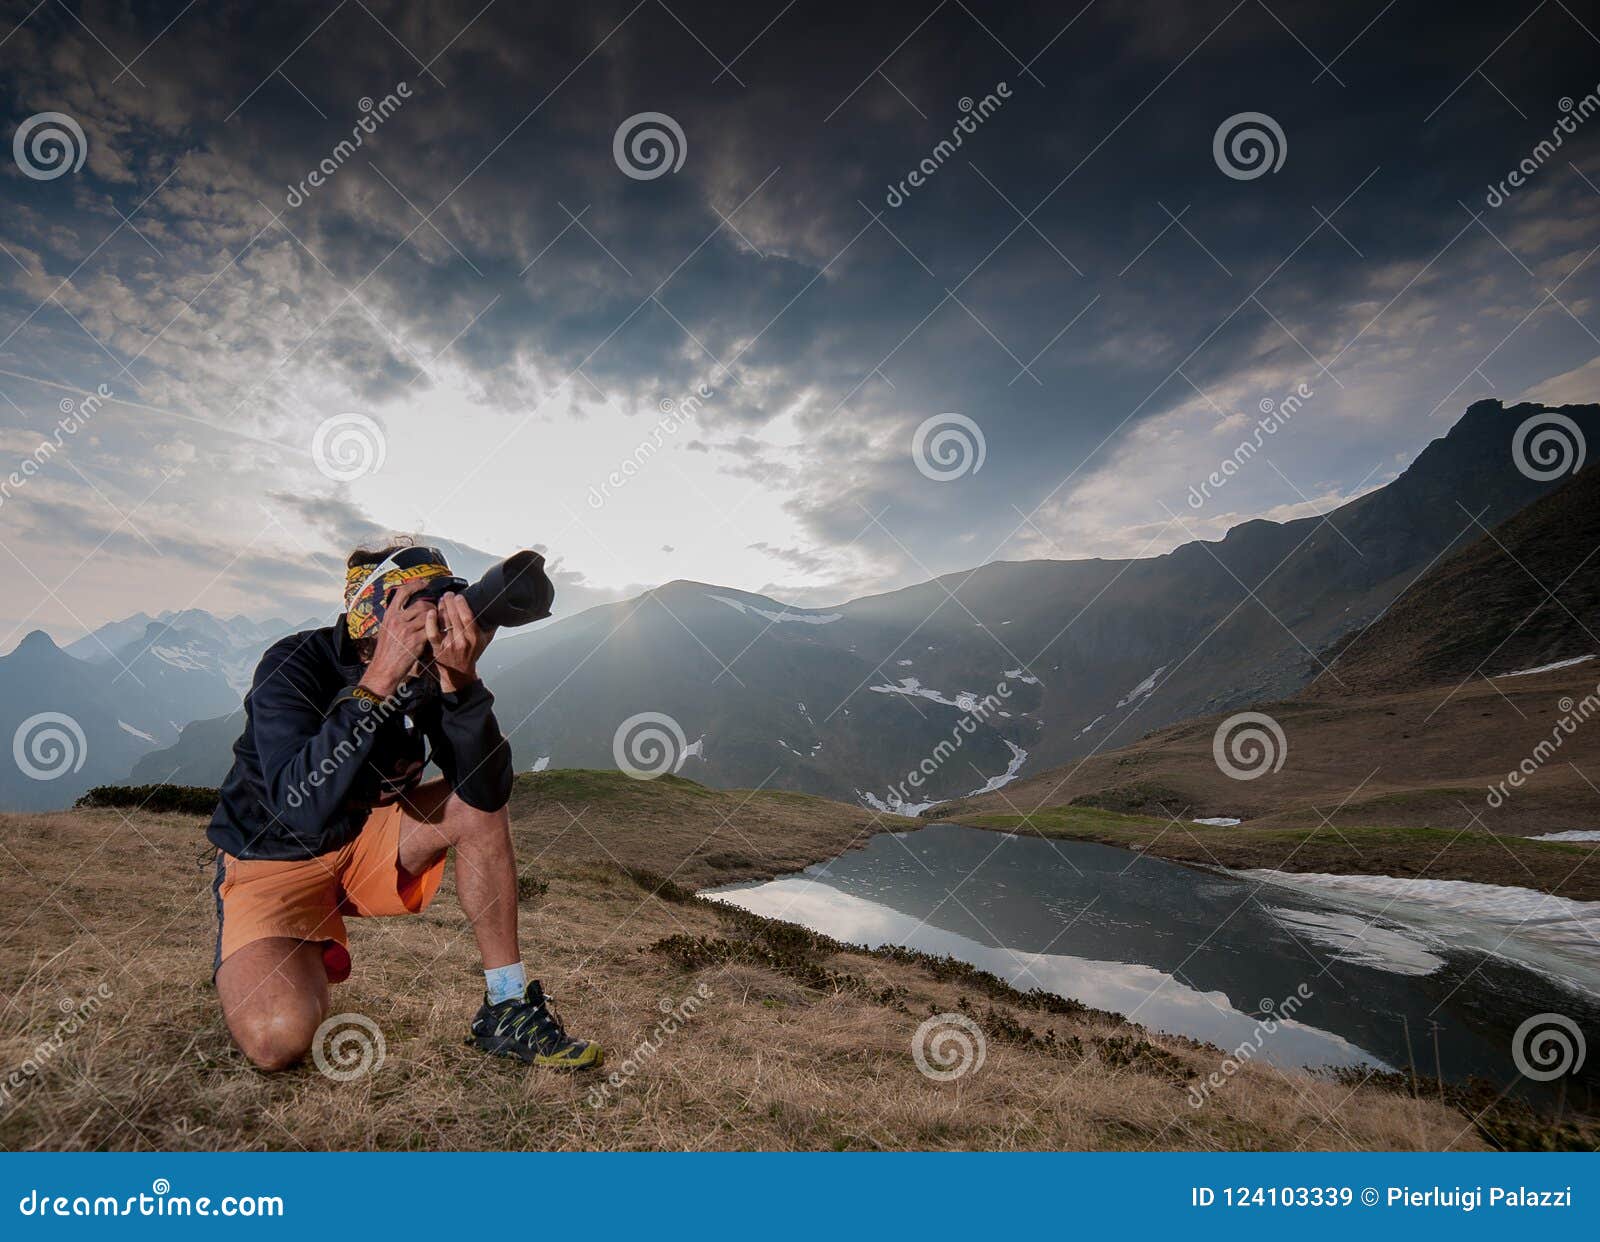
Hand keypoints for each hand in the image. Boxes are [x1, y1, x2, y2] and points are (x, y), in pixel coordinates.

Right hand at [359, 579, 432, 698]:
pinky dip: (438, 630)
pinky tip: (441, 632)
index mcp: (389, 615)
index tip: (424, 583)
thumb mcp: (386, 630)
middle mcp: (397, 619)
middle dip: (432, 607)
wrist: (384, 669)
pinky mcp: (415, 640)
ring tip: (440, 622)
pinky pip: (432, 629)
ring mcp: (406, 629)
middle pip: (421, 604)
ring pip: (429, 616)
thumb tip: (408, 608)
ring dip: (438, 618)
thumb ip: (396, 618)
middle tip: (437, 612)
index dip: (415, 585)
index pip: (402, 592)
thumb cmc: (386, 651)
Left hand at [426, 591, 491, 694]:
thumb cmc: (471, 655)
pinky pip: (432, 632)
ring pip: (444, 622)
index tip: (459, 596)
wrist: (459, 674)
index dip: (462, 604)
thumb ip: (489, 625)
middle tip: (448, 594)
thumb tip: (494, 609)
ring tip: (442, 600)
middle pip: (455, 616)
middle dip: (450, 602)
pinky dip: (431, 621)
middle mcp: (462, 641)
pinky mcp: (437, 648)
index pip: (468, 616)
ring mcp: (449, 645)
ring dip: (442, 608)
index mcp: (474, 638)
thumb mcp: (485, 640)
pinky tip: (431, 612)